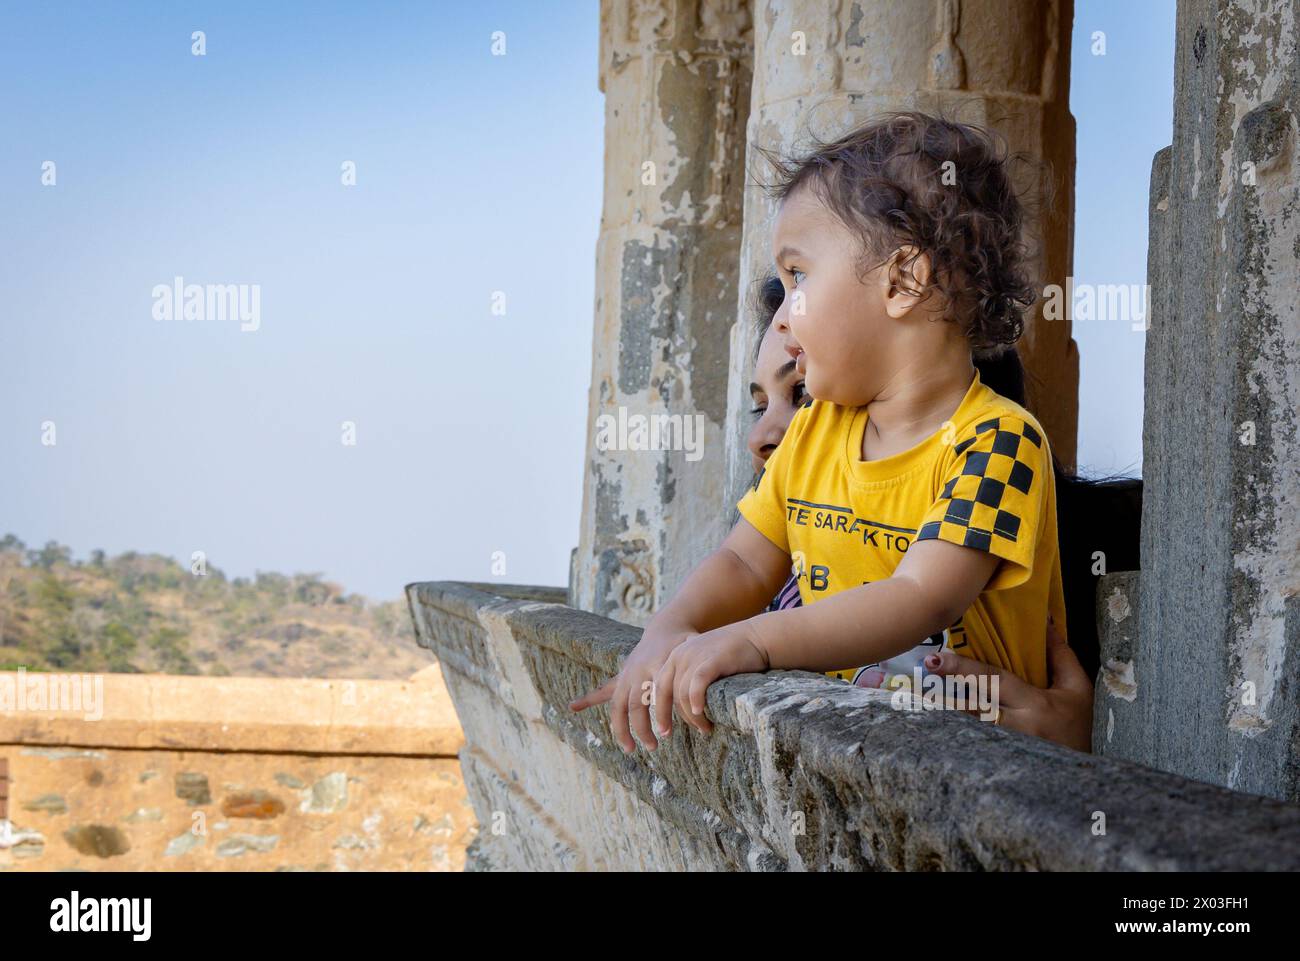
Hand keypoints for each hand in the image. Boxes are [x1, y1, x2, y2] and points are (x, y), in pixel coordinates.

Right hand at [568, 621, 696, 753]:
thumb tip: (701, 697)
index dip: (660, 713)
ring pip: (618, 705)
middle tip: (653, 747)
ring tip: (628, 748)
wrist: (668, 628)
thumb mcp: (693, 654)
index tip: (666, 733)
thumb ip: (696, 673)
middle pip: (635, 703)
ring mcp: (627, 674)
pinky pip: (603, 690)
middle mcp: (638, 670)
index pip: (657, 693)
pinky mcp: (621, 677)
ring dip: (621, 728)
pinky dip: (588, 699)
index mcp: (658, 664)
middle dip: (642, 728)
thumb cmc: (686, 646)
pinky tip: (572, 707)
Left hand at [651, 621, 768, 738]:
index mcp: (676, 656)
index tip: (664, 731)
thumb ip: (693, 680)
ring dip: (692, 716)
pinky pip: (697, 684)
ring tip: (705, 728)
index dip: (660, 712)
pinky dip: (696, 700)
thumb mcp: (705, 663)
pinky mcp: (711, 660)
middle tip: (692, 732)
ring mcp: (695, 656)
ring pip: (683, 694)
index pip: (660, 688)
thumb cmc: (734, 655)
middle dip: (674, 718)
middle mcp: (681, 655)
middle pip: (668, 693)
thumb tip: (688, 709)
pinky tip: (700, 712)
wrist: (757, 637)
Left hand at [925, 618, 1093, 751]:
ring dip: (942, 718)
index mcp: (1035, 705)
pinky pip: (971, 748)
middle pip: (971, 708)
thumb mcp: (1078, 689)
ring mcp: (1005, 749)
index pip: (994, 681)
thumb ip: (1060, 655)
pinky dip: (952, 738)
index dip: (964, 669)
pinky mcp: (998, 764)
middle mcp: (1017, 728)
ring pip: (967, 731)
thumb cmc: (1079, 726)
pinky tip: (929, 731)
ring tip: (914, 704)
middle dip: (942, 696)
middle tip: (915, 681)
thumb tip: (1047, 621)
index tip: (936, 659)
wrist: (1083, 777)